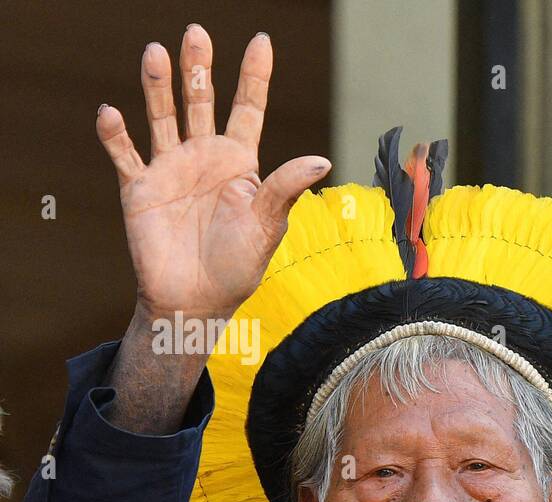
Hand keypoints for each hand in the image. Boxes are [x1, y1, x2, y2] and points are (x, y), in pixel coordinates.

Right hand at [97, 25, 330, 326]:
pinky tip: (111, 112)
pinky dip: (115, 134)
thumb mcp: (268, 226)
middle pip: (201, 101)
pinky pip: (124, 154)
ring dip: (157, 86)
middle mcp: (204, 158)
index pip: (249, 110)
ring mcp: (171, 169)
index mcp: (240, 164)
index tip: (260, 40)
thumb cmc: (239, 267)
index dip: (255, 76)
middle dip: (199, 68)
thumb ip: (286, 188)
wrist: (198, 300)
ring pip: (162, 116)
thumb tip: (321, 160)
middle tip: (196, 32)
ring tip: (156, 52)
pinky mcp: (140, 188)